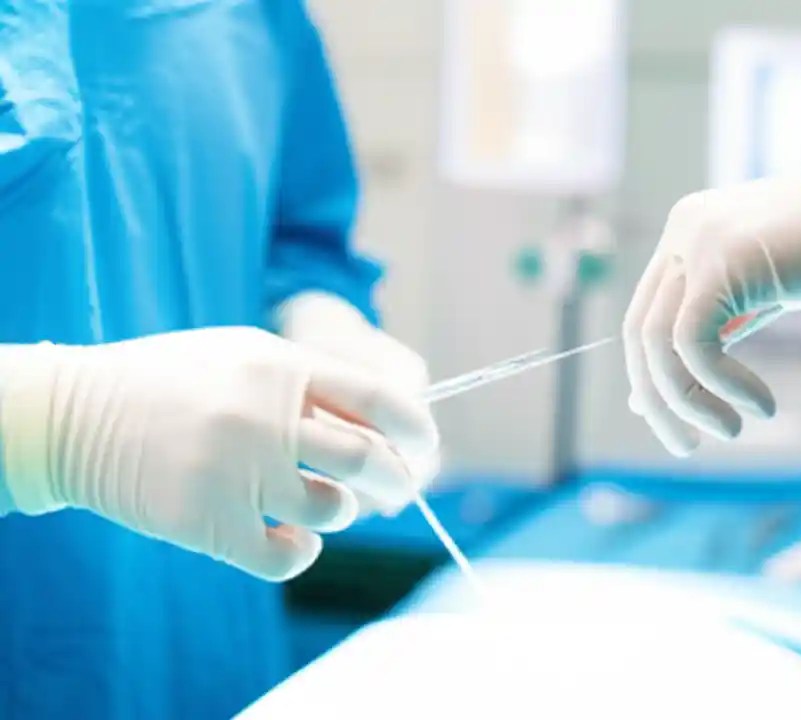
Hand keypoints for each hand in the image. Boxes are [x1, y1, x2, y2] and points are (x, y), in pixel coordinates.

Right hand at [0, 327, 436, 580]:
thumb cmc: (174, 383)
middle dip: (396, 481)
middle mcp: (264, 417)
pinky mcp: (207, 523)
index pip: (381, 402)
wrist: (75, 416)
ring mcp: (236, 471)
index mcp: (280, 367)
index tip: (425, 448)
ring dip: (341, 513)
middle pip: (367, 461)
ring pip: (333, 509)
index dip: (417, 431)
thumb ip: (315, 383)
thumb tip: (392, 423)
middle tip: (397, 491)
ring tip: (322, 506)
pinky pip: (288, 556)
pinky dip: (300, 552)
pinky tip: (292, 539)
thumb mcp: (246, 355)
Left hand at [623, 148, 800, 455]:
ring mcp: (699, 239)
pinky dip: (718, 385)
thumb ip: (713, 333)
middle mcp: (683, 229)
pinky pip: (694, 341)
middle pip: (640, 331)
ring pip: (659, 340)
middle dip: (658, 399)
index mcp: (686, 232)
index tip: (680, 423)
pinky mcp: (724, 260)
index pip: (644, 316)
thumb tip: (653, 398)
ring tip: (730, 432)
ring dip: (686, 401)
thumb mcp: (761, 299)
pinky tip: (761, 406)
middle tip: (687, 447)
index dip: (652, 377)